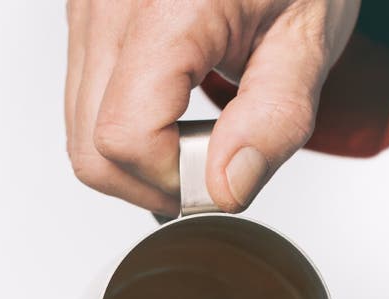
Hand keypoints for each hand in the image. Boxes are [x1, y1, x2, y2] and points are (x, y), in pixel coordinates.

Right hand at [65, 0, 360, 215]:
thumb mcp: (306, 46)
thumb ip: (273, 121)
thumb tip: (224, 189)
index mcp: (170, 4)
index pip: (128, 135)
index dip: (175, 178)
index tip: (222, 171)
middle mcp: (111, 2)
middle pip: (93, 150)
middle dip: (154, 182)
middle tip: (212, 163)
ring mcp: (87, 11)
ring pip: (81, 138)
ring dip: (140, 163)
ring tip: (197, 135)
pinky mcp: (83, 22)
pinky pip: (85, 110)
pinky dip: (128, 135)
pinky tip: (173, 116)